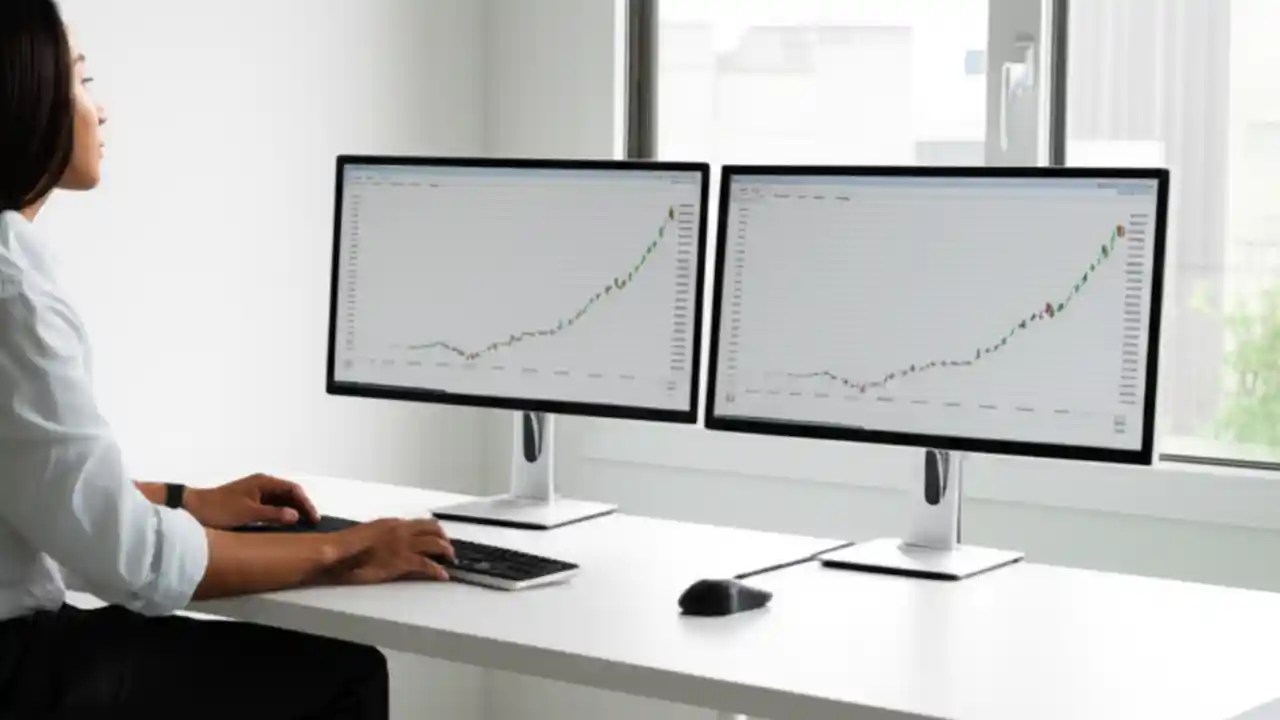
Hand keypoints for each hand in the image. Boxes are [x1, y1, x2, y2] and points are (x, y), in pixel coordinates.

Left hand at [185, 474, 319, 529]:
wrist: (192, 509)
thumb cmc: (220, 509)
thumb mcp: (248, 513)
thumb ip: (274, 514)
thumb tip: (296, 516)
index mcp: (263, 482)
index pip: (293, 489)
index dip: (306, 503)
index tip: (314, 518)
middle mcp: (261, 484)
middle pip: (289, 493)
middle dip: (302, 506)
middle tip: (312, 523)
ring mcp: (254, 492)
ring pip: (280, 500)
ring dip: (292, 510)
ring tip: (302, 525)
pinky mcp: (248, 501)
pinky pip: (271, 505)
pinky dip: (281, 513)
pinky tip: (284, 524)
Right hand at [330, 518, 454, 583]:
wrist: (337, 552)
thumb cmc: (345, 548)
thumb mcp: (368, 535)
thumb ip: (383, 537)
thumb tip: (390, 543)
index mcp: (391, 523)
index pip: (418, 523)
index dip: (431, 531)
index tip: (437, 537)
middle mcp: (400, 530)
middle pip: (432, 528)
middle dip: (443, 537)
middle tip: (448, 548)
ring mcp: (403, 544)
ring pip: (435, 543)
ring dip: (446, 550)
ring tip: (450, 558)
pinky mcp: (402, 560)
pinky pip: (427, 564)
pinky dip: (437, 570)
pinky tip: (442, 575)